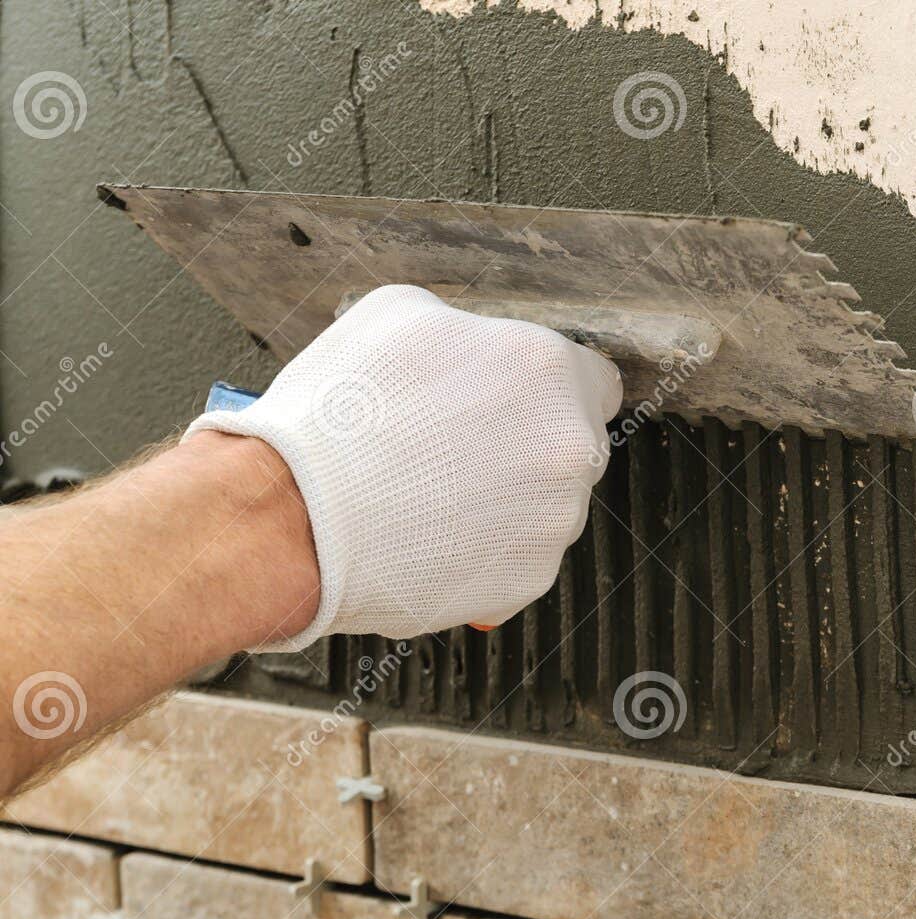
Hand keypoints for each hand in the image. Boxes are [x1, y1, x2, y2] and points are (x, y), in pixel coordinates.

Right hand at [187, 284, 622, 649]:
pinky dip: (485, 553)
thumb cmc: (336, 418)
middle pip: (571, 445)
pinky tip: (429, 536)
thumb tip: (473, 348)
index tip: (518, 403)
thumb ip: (463, 331)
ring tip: (430, 496)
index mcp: (546, 371)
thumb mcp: (394, 317)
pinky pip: (519, 559)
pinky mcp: (530, 578)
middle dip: (524, 446)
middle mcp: (569, 447)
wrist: (296, 518)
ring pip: (547, 506)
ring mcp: (555, 519)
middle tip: (454, 452)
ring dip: (505, 502)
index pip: (594, 380)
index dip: (549, 390)